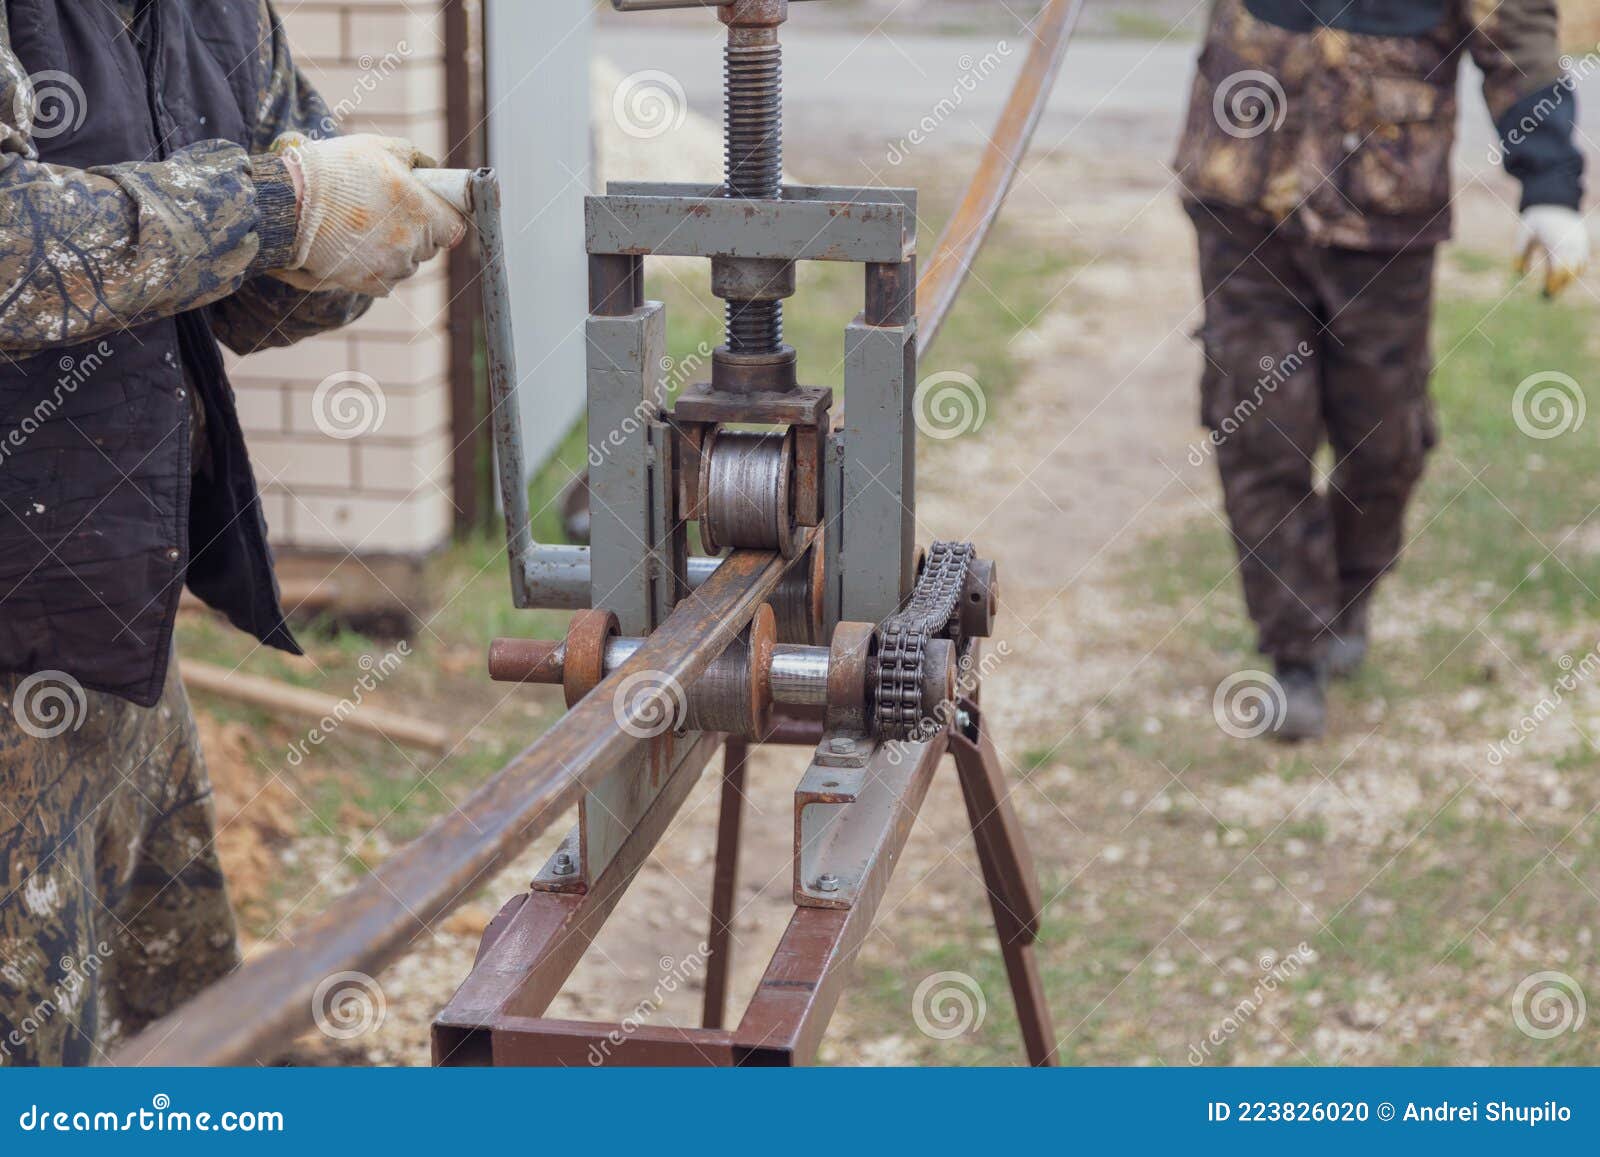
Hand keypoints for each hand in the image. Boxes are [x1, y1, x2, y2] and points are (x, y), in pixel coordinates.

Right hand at [272, 133, 467, 295]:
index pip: (456, 228)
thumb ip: (414, 158)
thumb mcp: (378, 148)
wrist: (291, 203)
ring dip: (396, 251)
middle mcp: (413, 243)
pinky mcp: (373, 283)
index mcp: (422, 210)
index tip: (432, 213)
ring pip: (408, 264)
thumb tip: (433, 167)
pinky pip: (387, 280)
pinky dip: (376, 268)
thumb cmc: (336, 170)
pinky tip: (355, 247)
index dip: (445, 220)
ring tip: (364, 229)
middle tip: (387, 214)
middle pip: (430, 246)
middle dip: (416, 233)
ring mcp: (393, 266)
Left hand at [1517, 205, 1589, 297]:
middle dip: (1562, 284)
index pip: (1560, 267)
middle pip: (1572, 270)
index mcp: (1556, 241)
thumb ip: (1520, 253)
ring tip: (1553, 287)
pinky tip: (1561, 278)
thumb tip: (1519, 274)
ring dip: (1569, 279)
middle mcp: (1571, 243)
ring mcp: (1579, 243)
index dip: (1554, 281)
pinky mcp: (1582, 243)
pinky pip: (1584, 262)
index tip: (1546, 292)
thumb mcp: (1524, 234)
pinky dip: (1575, 272)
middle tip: (1548, 295)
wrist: (1554, 202)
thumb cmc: (1536, 220)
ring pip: (1580, 267)